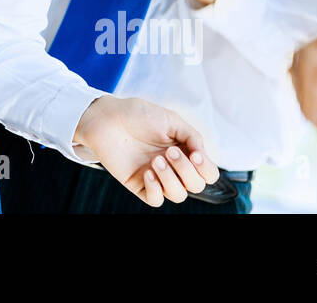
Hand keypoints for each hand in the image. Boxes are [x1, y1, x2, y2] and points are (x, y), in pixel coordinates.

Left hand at [73, 96, 220, 206]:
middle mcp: (174, 167)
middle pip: (196, 186)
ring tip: (156, 159)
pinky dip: (156, 189)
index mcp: (185, 152)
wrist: (108, 117)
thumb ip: (192, 136)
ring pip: (178, 195)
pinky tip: (147, 172)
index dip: (207, 169)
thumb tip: (203, 155)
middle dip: (186, 170)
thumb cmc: (137, 115)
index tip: (195, 154)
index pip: (208, 173)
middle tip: (168, 151)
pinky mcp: (139, 184)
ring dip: (171, 179)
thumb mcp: (171, 119)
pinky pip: (156, 200)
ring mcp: (157, 177)